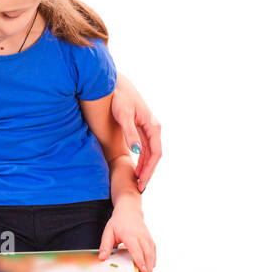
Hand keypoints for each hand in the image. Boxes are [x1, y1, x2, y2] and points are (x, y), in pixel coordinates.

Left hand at [98, 203, 156, 271]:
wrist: (129, 211)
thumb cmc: (118, 223)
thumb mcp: (108, 232)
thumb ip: (105, 245)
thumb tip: (102, 258)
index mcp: (130, 235)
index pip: (136, 249)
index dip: (140, 260)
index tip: (142, 270)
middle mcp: (141, 237)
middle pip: (147, 254)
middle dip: (148, 269)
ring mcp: (147, 238)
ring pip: (152, 254)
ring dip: (151, 268)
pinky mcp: (150, 240)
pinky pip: (153, 252)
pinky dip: (153, 262)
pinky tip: (150, 270)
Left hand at [111, 76, 161, 193]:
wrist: (115, 85)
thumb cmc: (119, 98)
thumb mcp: (123, 115)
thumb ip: (130, 133)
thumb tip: (136, 151)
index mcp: (152, 125)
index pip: (156, 153)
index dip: (150, 169)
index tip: (142, 182)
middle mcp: (153, 127)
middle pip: (155, 155)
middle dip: (149, 172)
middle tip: (140, 187)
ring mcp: (148, 127)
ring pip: (151, 152)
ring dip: (146, 167)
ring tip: (138, 181)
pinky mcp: (142, 127)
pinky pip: (146, 147)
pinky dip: (142, 159)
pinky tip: (136, 167)